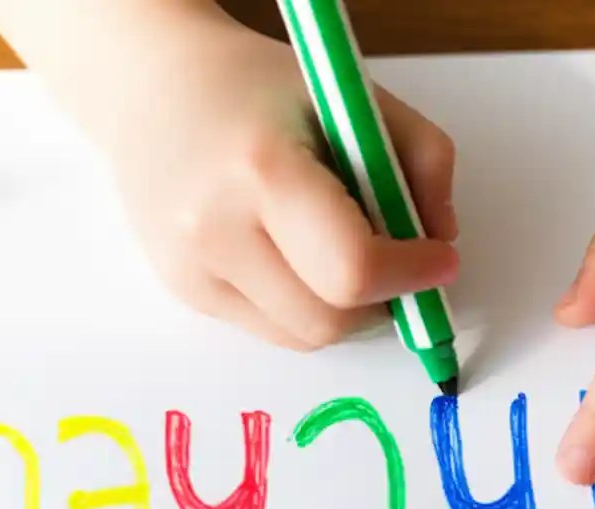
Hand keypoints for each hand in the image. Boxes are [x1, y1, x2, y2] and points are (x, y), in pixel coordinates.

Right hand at [88, 11, 457, 348]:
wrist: (152, 86)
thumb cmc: (256, 87)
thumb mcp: (353, 98)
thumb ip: (421, 161)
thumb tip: (442, 239)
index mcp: (262, 171)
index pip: (352, 268)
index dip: (410, 274)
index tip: (438, 261)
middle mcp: (215, 230)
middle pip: (330, 321)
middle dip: (381, 300)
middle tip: (397, 262)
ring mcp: (191, 269)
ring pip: (302, 337)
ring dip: (342, 310)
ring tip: (341, 251)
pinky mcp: (183, 291)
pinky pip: (269, 327)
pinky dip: (300, 303)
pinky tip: (292, 252)